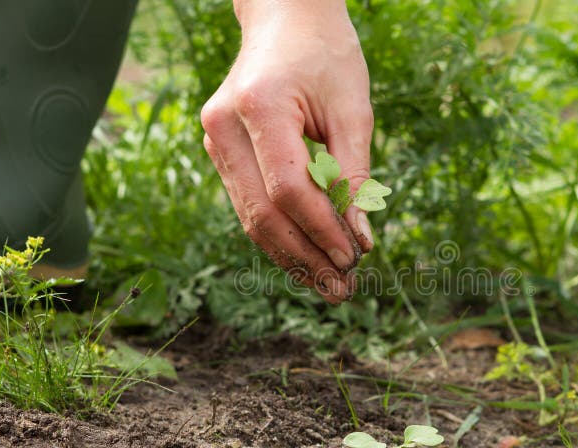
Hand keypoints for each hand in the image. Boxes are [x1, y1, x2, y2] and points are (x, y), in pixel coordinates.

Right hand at [201, 0, 373, 303]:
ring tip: (329, 286)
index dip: (323, 230)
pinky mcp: (223, 153)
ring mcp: (215, 141)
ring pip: (252, 218)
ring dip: (292, 257)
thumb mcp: (353, 110)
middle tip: (343, 290)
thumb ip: (354, 176)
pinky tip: (309, 259)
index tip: (355, 258)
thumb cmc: (327, 55)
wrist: (286, 19)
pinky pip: (250, 206)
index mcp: (258, 105)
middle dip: (306, 258)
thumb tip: (361, 241)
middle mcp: (223, 127)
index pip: (289, 188)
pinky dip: (282, 235)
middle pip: (263, 214)